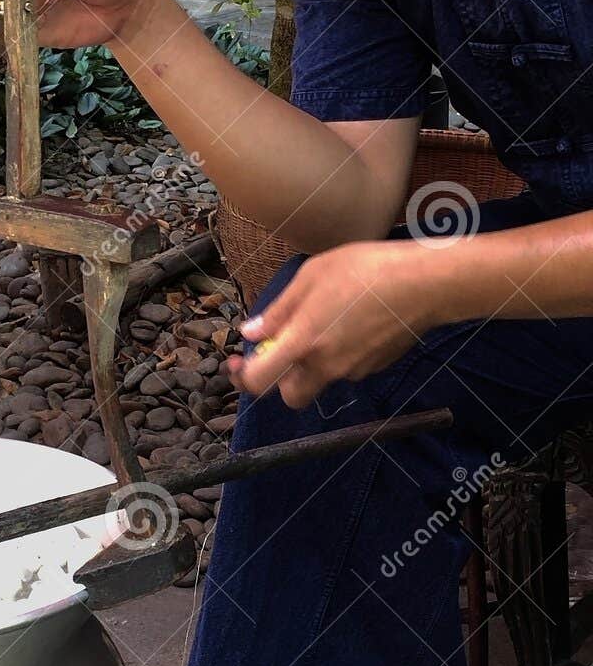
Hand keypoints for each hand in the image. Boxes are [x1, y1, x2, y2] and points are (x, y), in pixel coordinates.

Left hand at [230, 240, 440, 408]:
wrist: (426, 283)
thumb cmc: (366, 270)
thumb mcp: (312, 277)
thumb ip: (278, 311)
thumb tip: (251, 333)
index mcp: (303, 344)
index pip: (259, 382)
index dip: (242, 377)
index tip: (239, 361)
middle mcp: (326, 366)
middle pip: (291, 395)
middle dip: (282, 380)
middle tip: (284, 351)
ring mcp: (353, 371)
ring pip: (321, 379)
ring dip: (315, 361)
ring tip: (328, 319)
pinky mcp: (375, 367)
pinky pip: (348, 368)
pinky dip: (343, 352)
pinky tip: (355, 321)